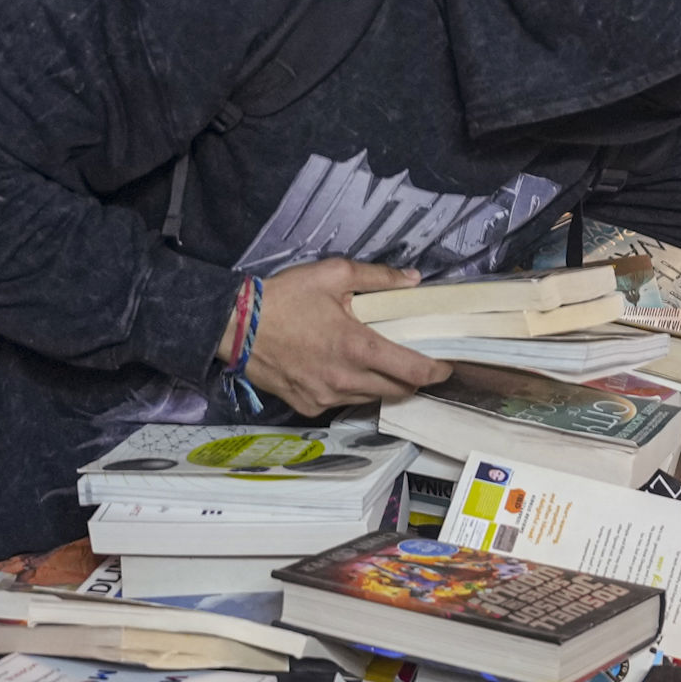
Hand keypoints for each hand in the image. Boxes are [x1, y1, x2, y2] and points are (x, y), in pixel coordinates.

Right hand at [231, 259, 451, 412]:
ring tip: (379, 365)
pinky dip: (351, 389)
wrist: (235, 326)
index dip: (436, 371)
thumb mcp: (333, 275)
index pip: (414, 371)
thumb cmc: (285, 297)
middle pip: (399, 391)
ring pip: (371, 398)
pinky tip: (343, 372)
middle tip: (416, 364)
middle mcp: (346, 379)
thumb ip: (378, 277)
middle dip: (413, 380)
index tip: (445, 366)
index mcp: (358, 348)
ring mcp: (327, 397)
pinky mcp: (309, 406)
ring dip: (382, 385)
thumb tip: (413, 280)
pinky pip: (342, 402)